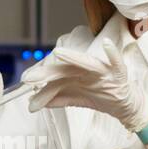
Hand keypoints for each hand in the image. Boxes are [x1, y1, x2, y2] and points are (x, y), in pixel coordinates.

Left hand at [21, 39, 147, 131]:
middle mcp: (85, 69)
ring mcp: (101, 70)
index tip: (25, 80)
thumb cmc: (98, 95)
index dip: (40, 76)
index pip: (54, 74)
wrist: (122, 104)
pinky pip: (115, 61)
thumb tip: (32, 103)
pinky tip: (107, 45)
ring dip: (73, 57)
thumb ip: (55, 99)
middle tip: (29, 78)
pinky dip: (112, 53)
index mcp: (74, 73)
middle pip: (64, 68)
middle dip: (47, 72)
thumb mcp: (74, 98)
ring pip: (86, 63)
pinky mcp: (117, 72)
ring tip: (58, 53)